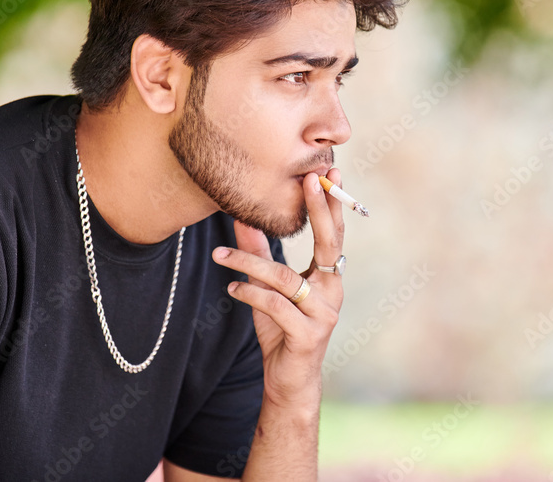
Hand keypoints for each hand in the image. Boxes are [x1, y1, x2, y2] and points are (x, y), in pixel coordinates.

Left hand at [212, 167, 345, 407]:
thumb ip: (259, 253)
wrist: (289, 379)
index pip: (333, 233)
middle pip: (329, 243)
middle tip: (308, 180)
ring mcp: (323, 314)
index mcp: (328, 276)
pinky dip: (250, 294)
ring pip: (285, 278)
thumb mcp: (268, 288)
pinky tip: (231, 289)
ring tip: (219, 256)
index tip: (327, 173)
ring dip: (248, 263)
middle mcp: (332, 291)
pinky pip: (275, 306)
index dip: (330, 204)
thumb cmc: (281, 329)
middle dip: (319, 210)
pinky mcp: (307, 334)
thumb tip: (242, 216)